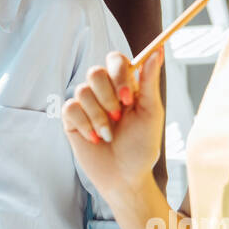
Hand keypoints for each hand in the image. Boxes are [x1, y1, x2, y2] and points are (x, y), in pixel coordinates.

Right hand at [62, 46, 164, 201]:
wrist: (125, 177)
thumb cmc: (141, 146)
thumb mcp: (151, 113)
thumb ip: (149, 81)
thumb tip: (158, 51)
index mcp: (124, 86)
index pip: (115, 60)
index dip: (118, 74)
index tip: (127, 98)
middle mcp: (103, 91)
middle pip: (94, 72)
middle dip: (107, 98)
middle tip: (119, 118)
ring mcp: (86, 104)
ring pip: (82, 91)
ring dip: (98, 117)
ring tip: (109, 134)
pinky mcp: (72, 119)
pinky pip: (70, 108)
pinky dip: (85, 125)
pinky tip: (95, 138)